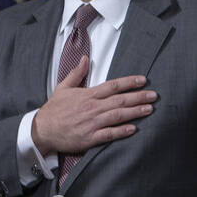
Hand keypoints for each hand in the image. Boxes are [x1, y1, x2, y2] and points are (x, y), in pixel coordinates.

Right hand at [31, 57, 156, 155]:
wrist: (42, 130)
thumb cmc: (54, 110)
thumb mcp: (63, 87)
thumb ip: (76, 73)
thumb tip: (85, 58)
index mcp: (88, 94)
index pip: (113, 86)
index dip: (129, 82)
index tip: (143, 80)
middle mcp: (92, 107)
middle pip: (120, 100)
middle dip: (138, 97)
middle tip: (154, 95)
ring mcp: (92, 123)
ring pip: (117, 116)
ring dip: (135, 112)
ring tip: (149, 109)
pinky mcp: (89, 138)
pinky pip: (109, 134)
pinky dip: (121, 131)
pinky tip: (133, 129)